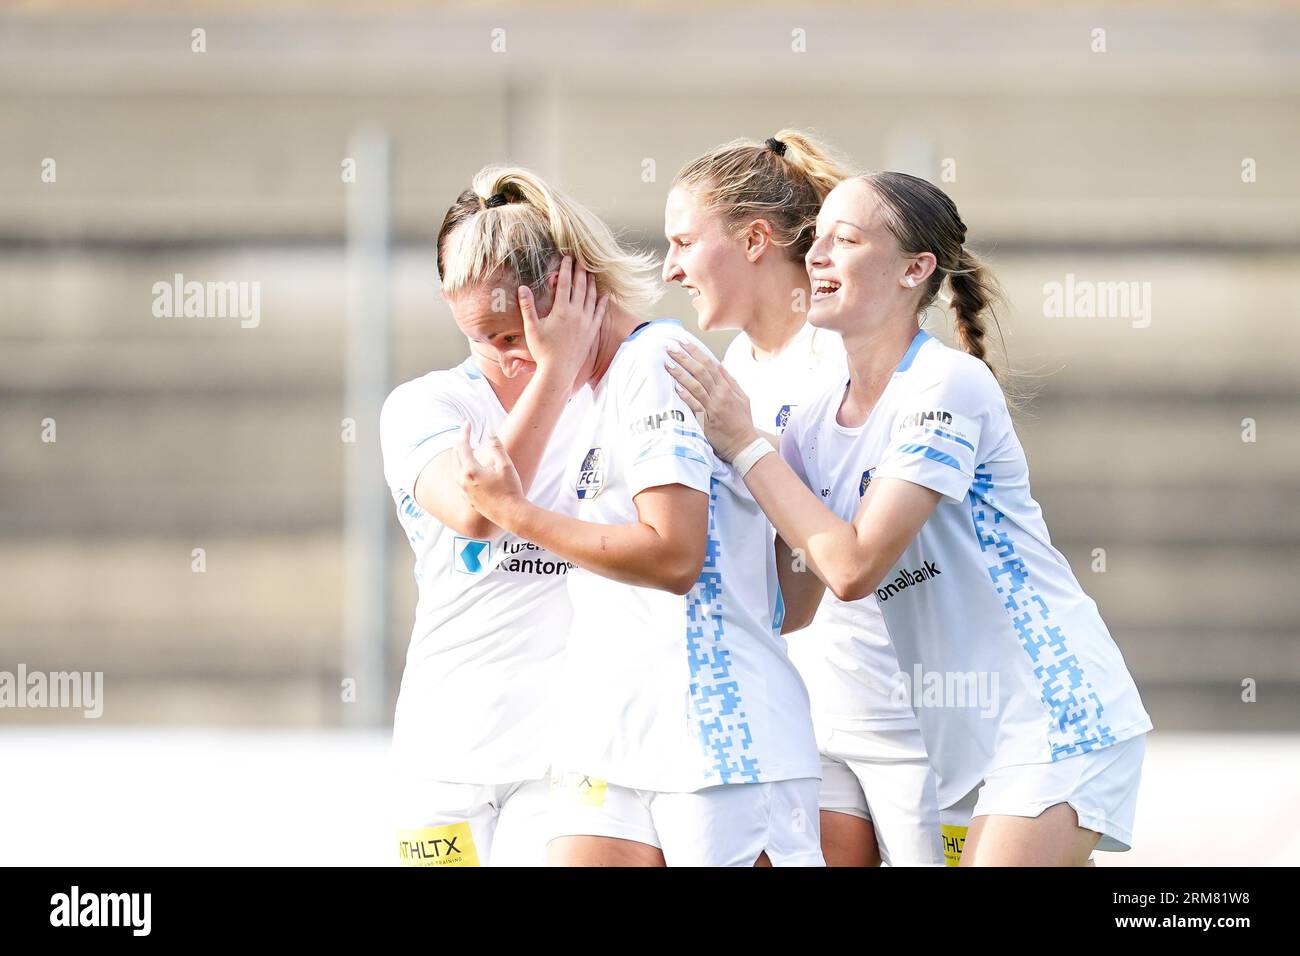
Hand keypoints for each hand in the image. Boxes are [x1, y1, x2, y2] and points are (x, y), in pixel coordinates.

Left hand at [453, 422, 525, 529]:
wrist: (511, 515)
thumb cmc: (510, 490)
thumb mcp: (506, 465)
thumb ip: (496, 447)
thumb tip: (490, 433)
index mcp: (470, 471)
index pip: (462, 445)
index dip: (464, 432)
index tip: (467, 423)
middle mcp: (462, 481)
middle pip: (455, 456)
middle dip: (460, 442)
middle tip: (466, 432)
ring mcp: (464, 491)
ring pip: (455, 468)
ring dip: (459, 455)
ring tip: (465, 448)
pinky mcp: (468, 499)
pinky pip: (459, 480)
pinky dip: (461, 469)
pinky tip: (467, 470)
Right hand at [520, 256, 608, 383]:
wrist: (558, 371)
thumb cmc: (542, 351)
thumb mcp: (532, 328)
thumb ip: (528, 307)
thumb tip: (522, 287)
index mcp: (561, 310)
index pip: (565, 284)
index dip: (566, 269)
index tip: (567, 258)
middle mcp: (576, 314)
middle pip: (580, 287)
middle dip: (580, 272)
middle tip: (581, 260)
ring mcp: (586, 323)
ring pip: (591, 298)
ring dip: (591, 284)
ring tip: (591, 274)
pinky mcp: (592, 332)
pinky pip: (600, 313)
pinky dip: (602, 303)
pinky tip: (604, 295)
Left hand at [664, 342, 760, 462]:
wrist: (745, 445)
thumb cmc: (742, 422)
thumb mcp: (742, 397)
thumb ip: (730, 380)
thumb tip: (720, 363)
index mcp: (727, 388)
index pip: (710, 364)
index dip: (696, 352)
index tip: (684, 342)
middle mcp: (720, 395)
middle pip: (700, 372)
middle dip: (685, 358)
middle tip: (670, 347)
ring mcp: (713, 408)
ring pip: (696, 386)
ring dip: (681, 374)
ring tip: (668, 363)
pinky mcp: (707, 421)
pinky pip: (695, 406)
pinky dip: (686, 396)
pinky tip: (676, 387)